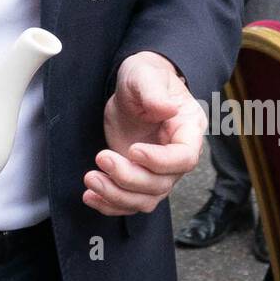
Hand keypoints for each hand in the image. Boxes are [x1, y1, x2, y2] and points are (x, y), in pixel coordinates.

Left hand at [86, 52, 205, 215]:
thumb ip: (154, 92)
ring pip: (145, 199)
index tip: (133, 150)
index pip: (184, 158)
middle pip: (161, 184)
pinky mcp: (137, 176)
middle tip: (102, 157)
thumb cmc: (146, 76)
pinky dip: (110, 204)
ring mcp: (157, 170)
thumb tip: (167, 108)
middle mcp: (177, 156)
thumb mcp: (146, 75)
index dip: (160, 161)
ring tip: (91, 180)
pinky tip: (91, 196)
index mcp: (188, 130)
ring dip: (116, 195)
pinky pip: (129, 201)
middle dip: (129, 177)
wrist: (133, 87)